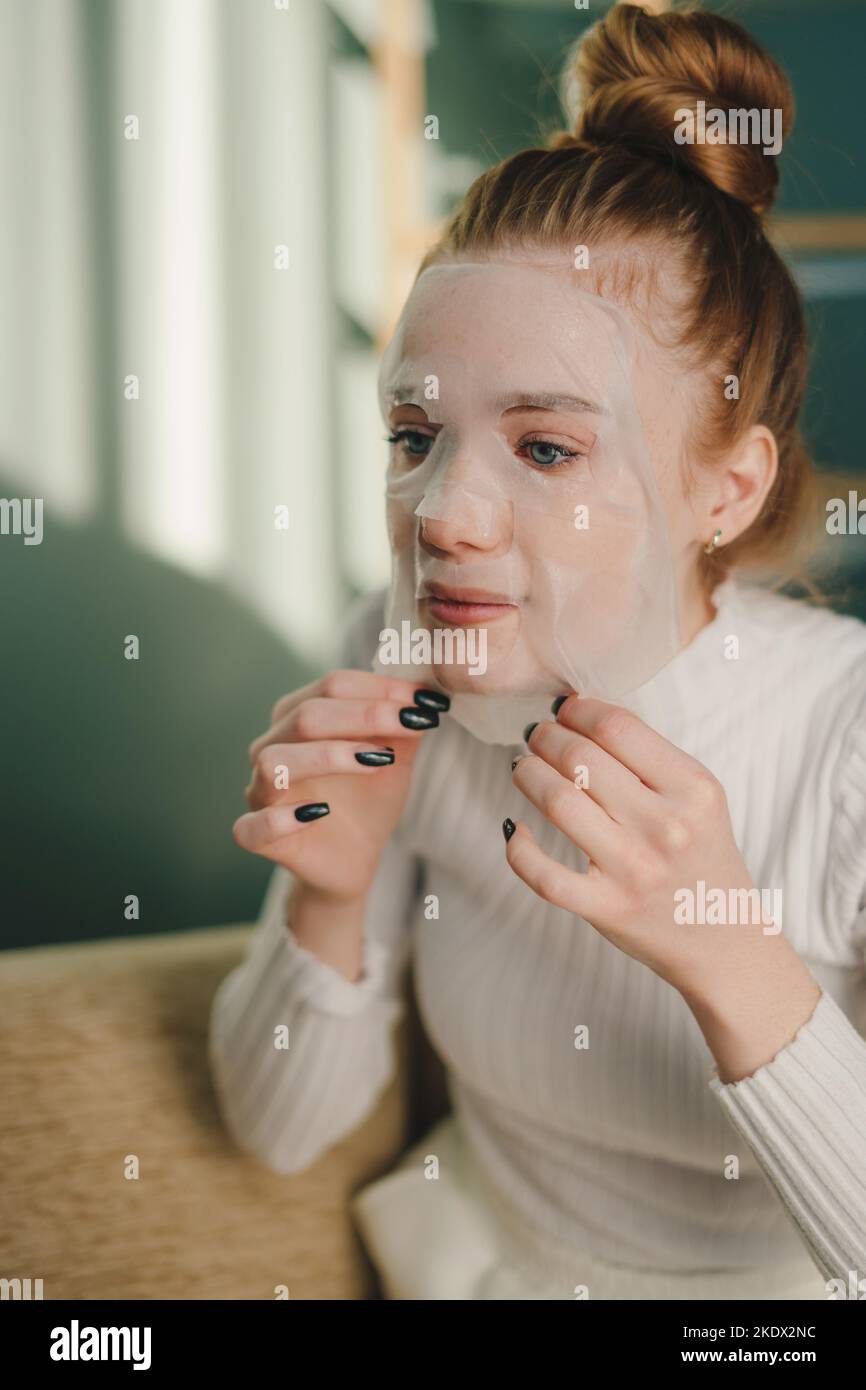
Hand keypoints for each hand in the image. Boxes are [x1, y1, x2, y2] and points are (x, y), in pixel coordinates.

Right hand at [233, 669, 443, 902]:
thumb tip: (426, 690)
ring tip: (376, 761)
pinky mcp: (258, 837)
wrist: (356, 856)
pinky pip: (253, 826)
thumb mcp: (396, 756)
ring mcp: (260, 793)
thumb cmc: (368, 798)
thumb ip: (404, 723)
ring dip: (327, 756)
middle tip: (411, 721)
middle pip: (305, 716)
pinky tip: (320, 813)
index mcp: (298, 717)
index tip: (424, 700)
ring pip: (275, 762)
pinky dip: (281, 819)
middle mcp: (271, 747)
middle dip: (364, 715)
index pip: (332, 686)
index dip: (379, 689)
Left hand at [505, 694, 822, 1081]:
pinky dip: (517, 848)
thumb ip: (650, 761)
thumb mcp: (699, 799)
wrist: (726, 943)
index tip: (564, 711)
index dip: (578, 710)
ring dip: (528, 775)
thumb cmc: (703, 860)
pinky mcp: (607, 908)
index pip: (618, 728)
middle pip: (581, 759)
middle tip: (537, 736)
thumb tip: (579, 716)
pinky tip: (512, 828)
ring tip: (522, 767)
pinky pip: (544, 874)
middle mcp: (664, 827)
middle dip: (546, 737)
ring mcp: (633, 870)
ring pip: (558, 803)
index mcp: (693, 790)